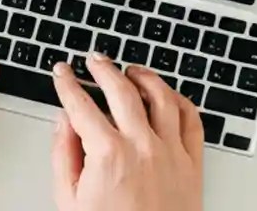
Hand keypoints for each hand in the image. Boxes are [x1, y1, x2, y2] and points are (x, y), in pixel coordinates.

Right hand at [51, 53, 203, 210]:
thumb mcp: (70, 201)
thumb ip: (64, 156)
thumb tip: (63, 123)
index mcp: (108, 154)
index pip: (81, 104)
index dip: (68, 83)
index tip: (63, 73)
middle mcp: (142, 147)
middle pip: (121, 90)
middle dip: (103, 68)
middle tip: (93, 60)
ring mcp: (172, 153)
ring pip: (161, 96)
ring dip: (143, 76)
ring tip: (130, 69)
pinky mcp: (193, 164)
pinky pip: (192, 119)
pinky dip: (180, 100)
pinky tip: (168, 94)